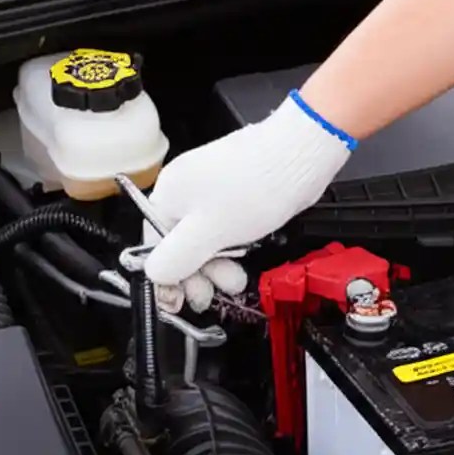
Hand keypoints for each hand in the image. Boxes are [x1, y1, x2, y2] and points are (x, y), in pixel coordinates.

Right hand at [143, 93, 352, 310]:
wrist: (298, 155)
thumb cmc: (254, 188)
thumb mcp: (207, 233)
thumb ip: (175, 258)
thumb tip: (155, 274)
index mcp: (168, 195)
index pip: (156, 247)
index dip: (172, 277)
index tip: (185, 300)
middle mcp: (185, 190)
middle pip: (181, 244)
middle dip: (201, 273)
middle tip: (221, 287)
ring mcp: (211, 189)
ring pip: (207, 238)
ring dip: (221, 264)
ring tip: (237, 277)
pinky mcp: (236, 191)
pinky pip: (226, 227)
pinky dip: (235, 245)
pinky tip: (248, 252)